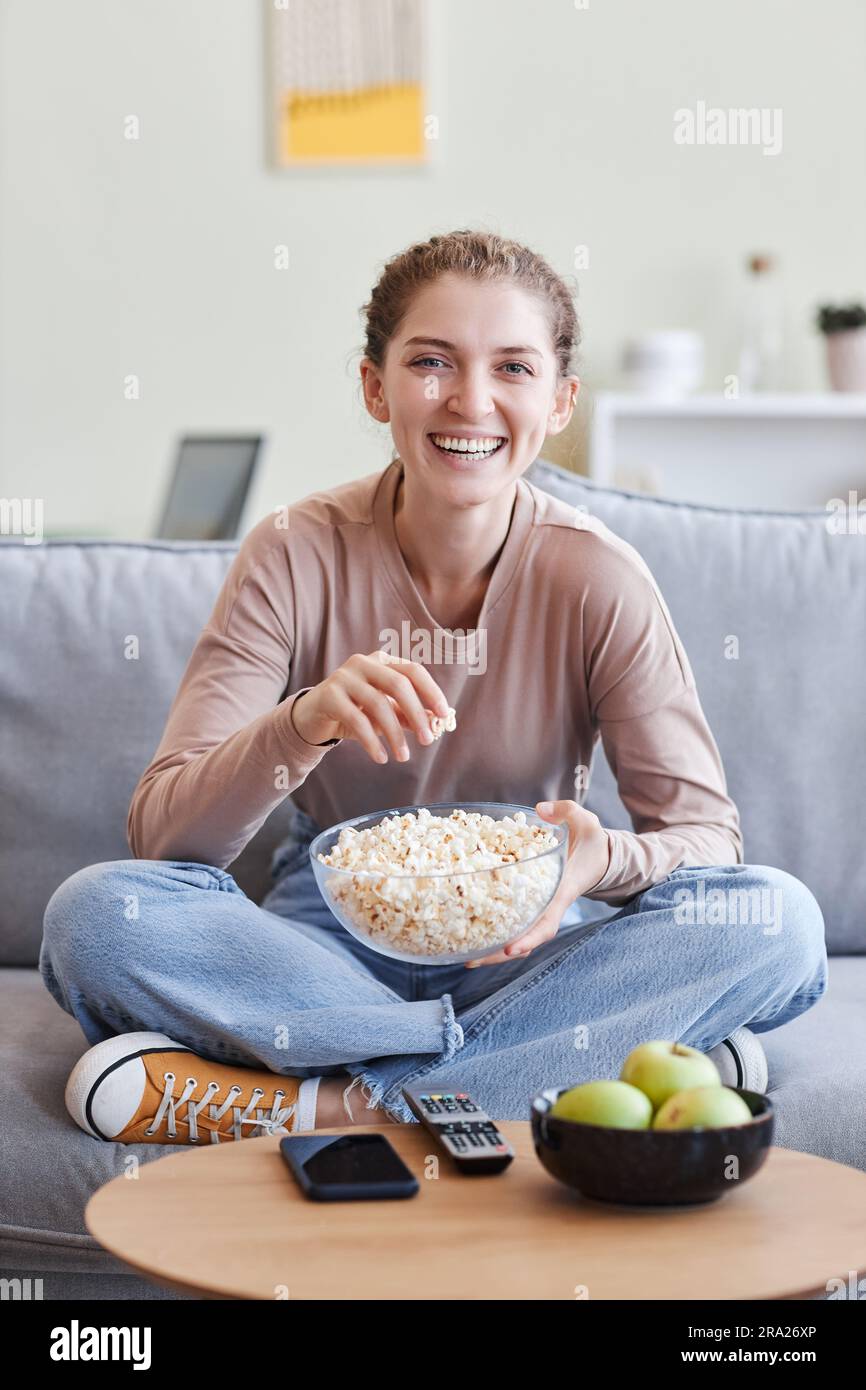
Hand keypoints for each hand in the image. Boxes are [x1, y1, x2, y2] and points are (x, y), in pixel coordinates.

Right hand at [290, 651, 450, 764]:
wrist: (312, 718)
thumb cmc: (355, 712)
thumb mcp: (384, 714)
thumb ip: (407, 715)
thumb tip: (435, 723)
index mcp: (382, 661)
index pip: (413, 671)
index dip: (431, 692)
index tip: (443, 714)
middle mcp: (364, 663)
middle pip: (399, 684)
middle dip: (417, 714)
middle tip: (427, 741)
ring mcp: (344, 677)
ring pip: (378, 704)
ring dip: (395, 734)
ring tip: (403, 757)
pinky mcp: (329, 695)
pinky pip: (356, 719)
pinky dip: (372, 741)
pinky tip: (381, 757)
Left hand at [464, 799, 611, 967]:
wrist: (598, 858)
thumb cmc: (591, 842)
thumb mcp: (587, 822)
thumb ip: (567, 811)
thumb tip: (541, 810)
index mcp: (562, 891)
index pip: (547, 920)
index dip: (529, 937)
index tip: (510, 949)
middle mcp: (550, 905)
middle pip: (526, 939)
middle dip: (500, 953)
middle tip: (471, 961)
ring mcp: (541, 908)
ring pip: (518, 938)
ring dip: (494, 950)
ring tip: (464, 958)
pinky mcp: (532, 905)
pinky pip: (514, 925)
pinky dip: (495, 934)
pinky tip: (471, 939)